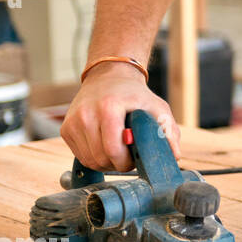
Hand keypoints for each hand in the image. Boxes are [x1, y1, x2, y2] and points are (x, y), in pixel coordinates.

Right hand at [60, 63, 181, 171]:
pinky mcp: (66, 129)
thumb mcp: (158, 109)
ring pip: (89, 160)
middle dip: (118, 164)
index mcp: (109, 108)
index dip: (126, 161)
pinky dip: (95, 157)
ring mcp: (73, 121)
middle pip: (101, 157)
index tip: (136, 158)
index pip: (112, 148)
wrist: (110, 78)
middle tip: (129, 157)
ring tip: (119, 151)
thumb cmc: (136, 96)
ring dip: (106, 162)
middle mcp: (86, 114)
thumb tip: (174, 156)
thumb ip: (169, 132)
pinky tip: (106, 146)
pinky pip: (81, 156)